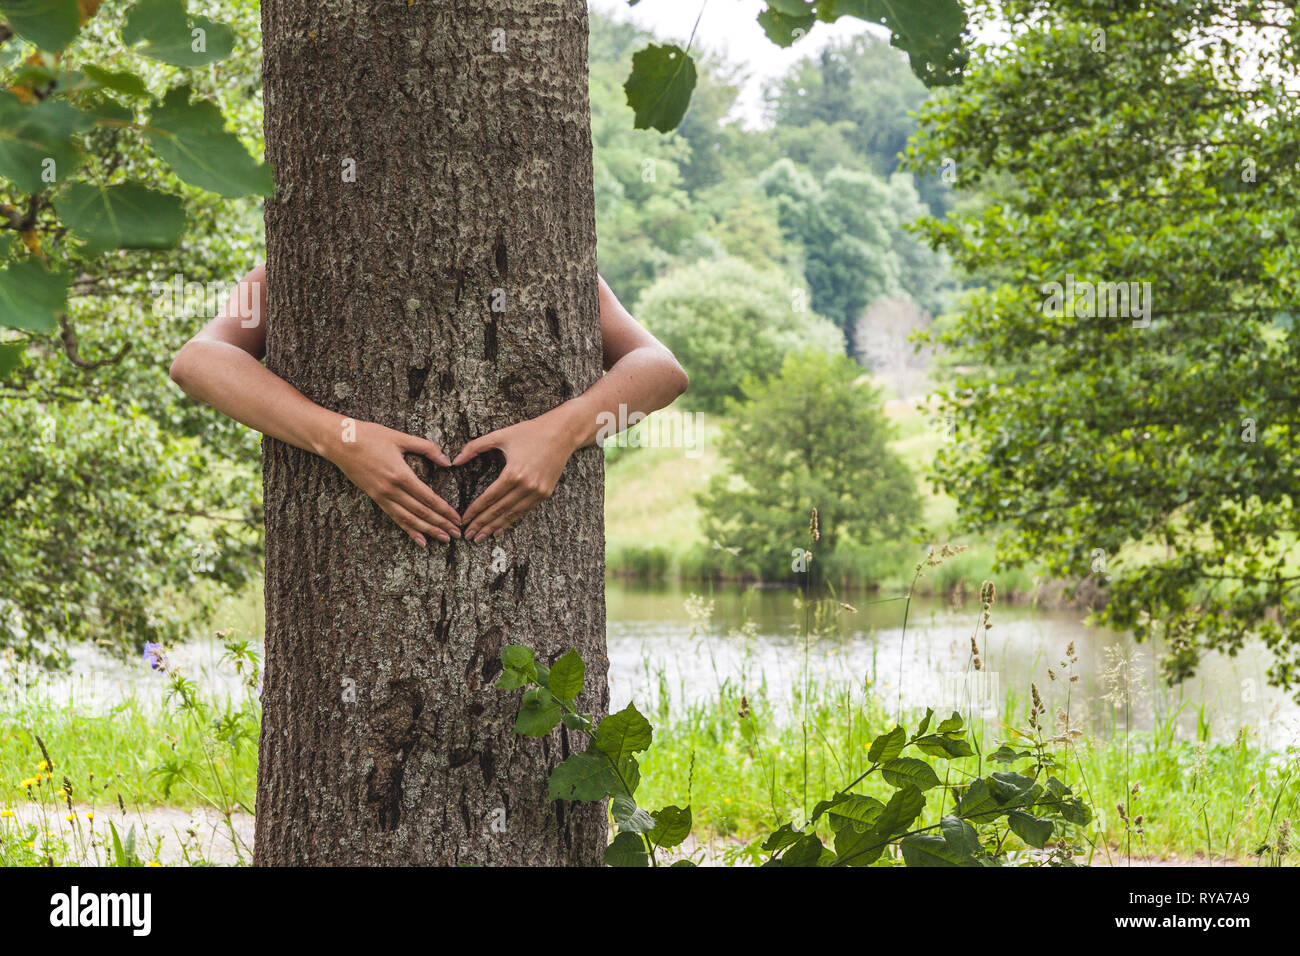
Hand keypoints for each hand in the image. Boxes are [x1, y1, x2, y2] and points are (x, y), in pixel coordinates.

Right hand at [324, 420, 461, 546]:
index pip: (428, 498)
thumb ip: (426, 448)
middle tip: (457, 534)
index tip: (457, 519)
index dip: (444, 510)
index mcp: (401, 474)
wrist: (339, 442)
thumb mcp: (400, 437)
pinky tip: (419, 540)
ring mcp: (381, 496)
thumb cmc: (370, 435)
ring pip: (408, 519)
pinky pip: (394, 517)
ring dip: (427, 531)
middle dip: (440, 524)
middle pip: (421, 512)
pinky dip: (408, 530)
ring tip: (443, 539)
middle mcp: (391, 490)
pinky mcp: (374, 498)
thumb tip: (448, 462)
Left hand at [453, 412, 577, 540]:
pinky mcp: (545, 494)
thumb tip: (455, 461)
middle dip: (482, 524)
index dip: (475, 510)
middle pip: (499, 510)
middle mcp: (526, 486)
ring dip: (494, 527)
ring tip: (480, 538)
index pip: (489, 497)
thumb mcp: (500, 435)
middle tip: (468, 535)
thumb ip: (475, 447)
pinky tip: (499, 529)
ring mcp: (537, 492)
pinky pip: (524, 511)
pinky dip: (510, 521)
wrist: (562, 433)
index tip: (463, 520)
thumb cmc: (530, 432)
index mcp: (513, 473)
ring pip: (511, 514)